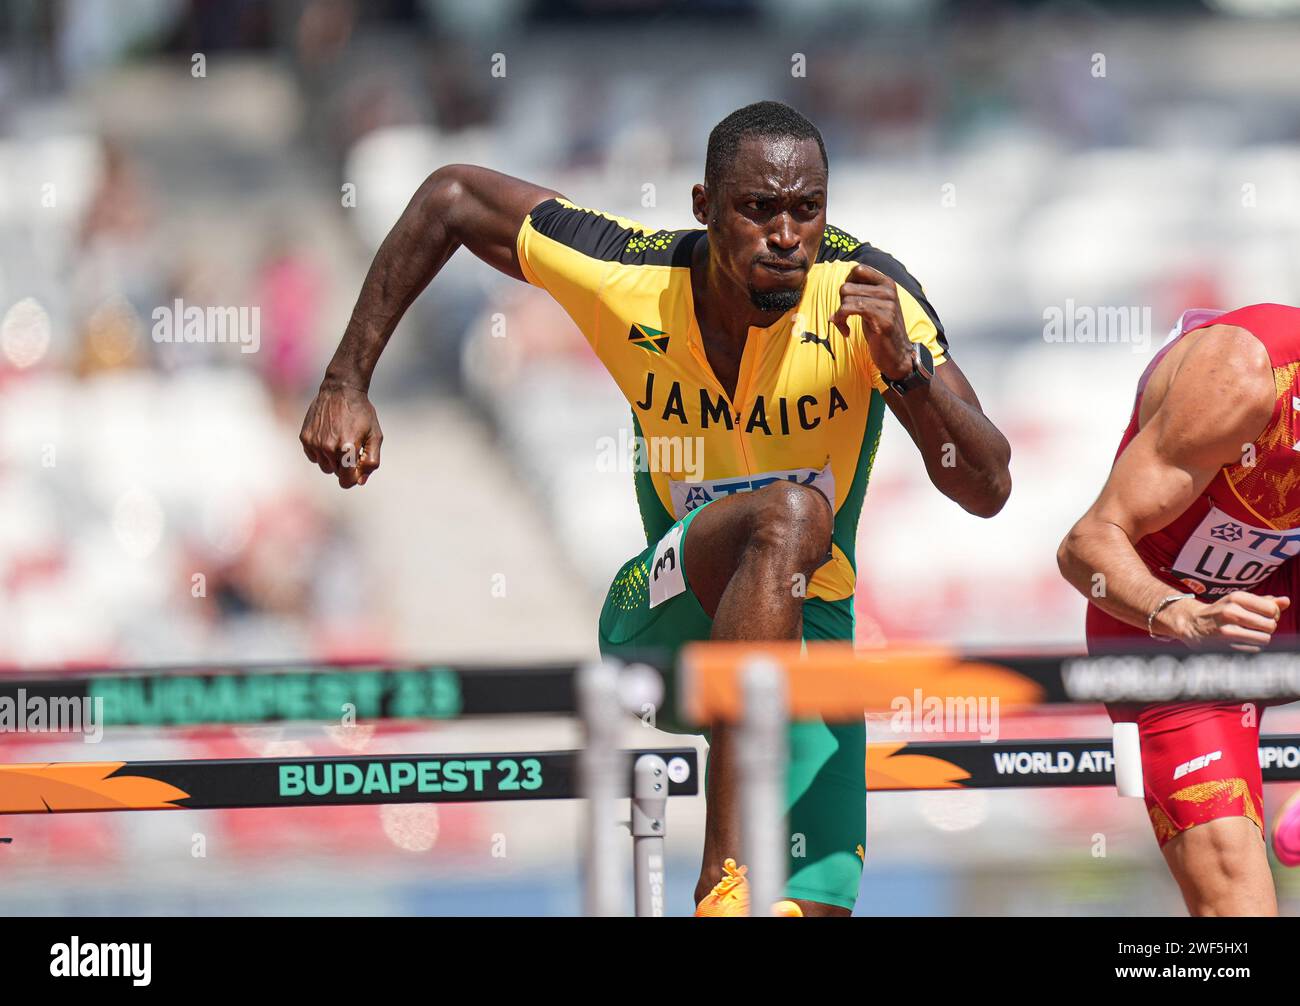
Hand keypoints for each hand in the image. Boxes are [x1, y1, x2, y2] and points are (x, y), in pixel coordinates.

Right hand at [299, 378, 382, 488]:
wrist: (341, 390)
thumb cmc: (362, 413)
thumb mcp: (375, 436)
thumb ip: (371, 461)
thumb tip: (360, 481)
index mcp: (347, 449)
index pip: (346, 481)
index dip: (354, 477)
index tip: (357, 466)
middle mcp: (328, 448)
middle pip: (336, 473)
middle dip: (344, 464)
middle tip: (351, 444)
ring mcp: (314, 443)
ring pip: (324, 466)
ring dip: (332, 458)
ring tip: (339, 439)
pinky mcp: (305, 437)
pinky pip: (313, 456)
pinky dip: (320, 451)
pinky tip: (328, 435)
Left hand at [830, 263, 911, 380]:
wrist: (897, 354)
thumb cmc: (881, 330)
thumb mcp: (873, 306)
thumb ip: (860, 294)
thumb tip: (841, 290)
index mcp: (887, 283)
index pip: (858, 269)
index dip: (847, 283)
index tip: (848, 300)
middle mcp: (889, 290)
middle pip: (847, 286)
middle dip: (840, 302)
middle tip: (844, 317)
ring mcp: (887, 304)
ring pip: (846, 298)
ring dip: (839, 314)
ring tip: (844, 325)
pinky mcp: (882, 318)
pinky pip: (849, 309)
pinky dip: (841, 321)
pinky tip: (846, 331)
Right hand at [1166, 591, 1289, 651]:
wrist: (1192, 625)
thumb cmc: (1221, 611)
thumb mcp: (1238, 601)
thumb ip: (1264, 601)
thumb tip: (1286, 601)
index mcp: (1235, 598)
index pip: (1271, 609)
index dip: (1273, 614)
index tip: (1263, 614)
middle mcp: (1231, 612)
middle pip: (1271, 625)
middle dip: (1268, 627)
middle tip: (1256, 625)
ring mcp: (1228, 631)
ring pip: (1265, 638)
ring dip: (1261, 638)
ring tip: (1250, 633)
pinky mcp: (1226, 646)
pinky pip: (1255, 649)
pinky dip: (1253, 646)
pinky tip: (1241, 641)